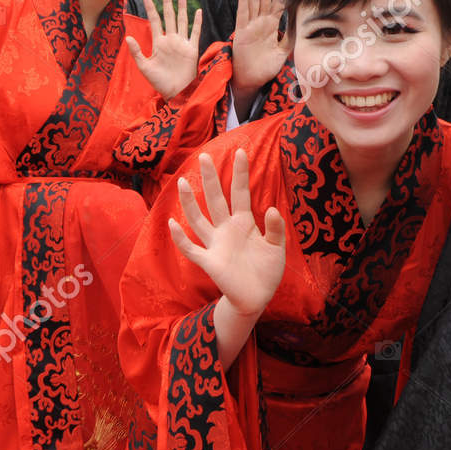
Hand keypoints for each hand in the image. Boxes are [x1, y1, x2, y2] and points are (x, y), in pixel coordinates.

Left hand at [126, 0, 202, 99]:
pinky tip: (197, 11)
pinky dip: (197, 22)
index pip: (155, 21)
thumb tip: (128, 37)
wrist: (176, 92)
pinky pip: (195, 32)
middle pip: (169, 16)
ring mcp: (182, 43)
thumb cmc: (159, 82)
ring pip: (182, 20)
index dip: (151, 8)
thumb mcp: (144, 67)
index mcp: (159, 42)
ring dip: (181, 7)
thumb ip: (137, 52)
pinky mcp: (192, 49)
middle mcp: (171, 39)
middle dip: (166, 2)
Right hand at [168, 150, 285, 320]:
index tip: (241, 151)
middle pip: (216, 200)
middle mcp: (227, 229)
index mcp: (244, 223)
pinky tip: (173, 224)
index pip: (241, 193)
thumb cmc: (267, 270)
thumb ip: (276, 229)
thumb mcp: (277, 248)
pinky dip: (181, 238)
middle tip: (204, 156)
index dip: (240, 174)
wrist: (257, 298)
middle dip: (210, 179)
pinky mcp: (209, 262)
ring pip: (199, 219)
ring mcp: (216, 244)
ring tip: (182, 182)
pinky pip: (191, 249)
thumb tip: (272, 208)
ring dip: (189, 202)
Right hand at [231, 0, 288, 104]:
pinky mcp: (241, 32)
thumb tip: (304, 26)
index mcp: (271, 24)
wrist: (251, 80)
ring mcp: (250, 25)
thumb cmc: (265, 66)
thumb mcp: (284, 51)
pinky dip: (243, 0)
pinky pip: (243, 13)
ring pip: (254, 0)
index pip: (278, 2)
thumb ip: (291, 38)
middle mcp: (260, 21)